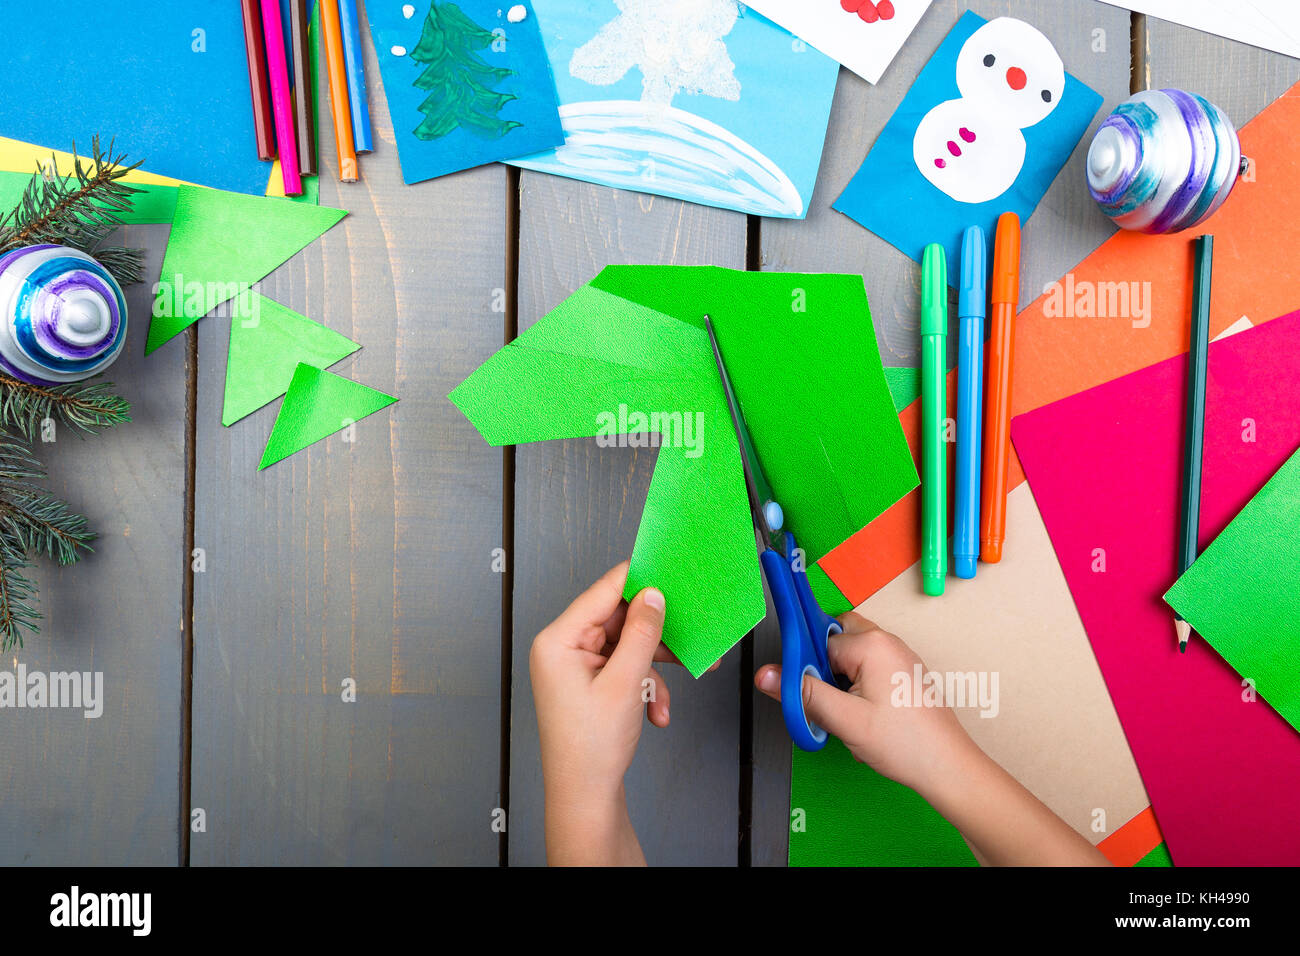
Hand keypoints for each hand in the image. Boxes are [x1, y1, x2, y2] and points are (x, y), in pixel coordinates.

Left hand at [530, 561, 675, 864]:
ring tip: (688, 672)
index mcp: (558, 640)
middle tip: (691, 630)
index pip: (602, 592)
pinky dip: (647, 686)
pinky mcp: (590, 683)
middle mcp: (563, 648)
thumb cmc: (591, 747)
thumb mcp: (626, 682)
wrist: (585, 798)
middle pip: (619, 619)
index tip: (669, 569)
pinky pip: (626, 668)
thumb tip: (653, 595)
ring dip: (656, 666)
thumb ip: (641, 633)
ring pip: (628, 645)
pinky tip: (659, 711)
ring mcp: (576, 667)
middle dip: (656, 633)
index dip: (638, 580)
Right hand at [755, 613, 1107, 865]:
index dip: (806, 668)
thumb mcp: (843, 719)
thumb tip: (765, 675)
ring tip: (845, 711)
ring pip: (852, 654)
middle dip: (824, 665)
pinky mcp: (905, 673)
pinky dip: (857, 685)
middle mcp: (887, 641)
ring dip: (840, 677)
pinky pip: (869, 666)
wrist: (948, 767)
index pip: (819, 642)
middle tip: (826, 698)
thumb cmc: (904, 743)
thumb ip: (802, 693)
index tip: (804, 691)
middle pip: (837, 637)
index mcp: (871, 644)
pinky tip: (862, 716)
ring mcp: (899, 656)